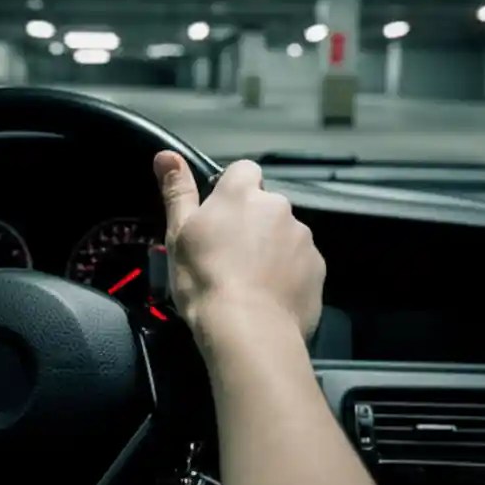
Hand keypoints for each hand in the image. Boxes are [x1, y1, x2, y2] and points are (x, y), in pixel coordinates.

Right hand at [154, 152, 324, 347]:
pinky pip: (301, 264)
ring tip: (251, 283)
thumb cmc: (205, 278)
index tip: (219, 216)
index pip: (243, 170)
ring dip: (272, 249)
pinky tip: (270, 298)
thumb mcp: (179, 234)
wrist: (249, 330)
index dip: (231, 189)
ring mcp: (303, 238)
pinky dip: (289, 274)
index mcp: (242, 193)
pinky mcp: (318, 268)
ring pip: (285, 235)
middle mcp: (278, 207)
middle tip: (230, 256)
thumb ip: (177, 191)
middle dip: (253, 223)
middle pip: (266, 205)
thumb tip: (166, 153)